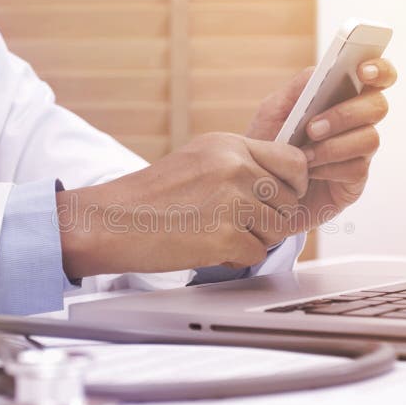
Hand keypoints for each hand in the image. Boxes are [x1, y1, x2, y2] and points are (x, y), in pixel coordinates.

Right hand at [56, 133, 308, 277]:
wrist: (111, 221)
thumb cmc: (149, 197)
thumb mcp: (199, 160)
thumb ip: (240, 165)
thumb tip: (280, 184)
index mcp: (230, 145)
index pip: (295, 162)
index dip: (293, 186)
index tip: (280, 199)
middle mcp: (236, 167)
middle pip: (288, 203)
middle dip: (269, 220)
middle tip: (235, 224)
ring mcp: (232, 201)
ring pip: (277, 231)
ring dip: (252, 240)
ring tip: (215, 233)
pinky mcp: (225, 235)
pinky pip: (256, 255)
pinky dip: (235, 259)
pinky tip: (206, 247)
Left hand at [246, 58, 396, 227]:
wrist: (260, 189)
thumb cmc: (269, 145)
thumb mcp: (273, 112)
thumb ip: (297, 89)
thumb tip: (323, 70)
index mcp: (341, 97)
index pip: (376, 76)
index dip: (380, 69)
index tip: (364, 72)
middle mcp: (357, 121)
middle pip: (377, 106)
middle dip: (345, 115)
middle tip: (312, 128)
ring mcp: (359, 151)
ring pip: (370, 138)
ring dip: (334, 146)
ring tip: (304, 156)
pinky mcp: (356, 179)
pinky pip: (357, 168)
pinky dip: (330, 168)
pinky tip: (309, 173)